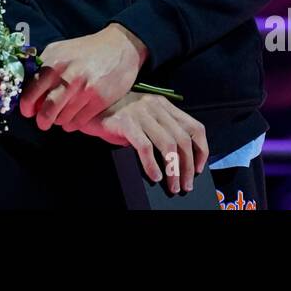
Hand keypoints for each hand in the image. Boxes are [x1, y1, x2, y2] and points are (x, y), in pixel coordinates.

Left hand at [20, 24, 145, 132]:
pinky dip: (73, 124)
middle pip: (46, 110)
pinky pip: (78, 122)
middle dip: (42, 120)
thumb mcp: (60, 50)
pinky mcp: (99, 99)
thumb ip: (43, 67)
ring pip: (62, 119)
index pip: (31, 92)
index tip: (28, 111)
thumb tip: (27, 89)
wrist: (120, 46)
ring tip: (61, 116)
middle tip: (43, 122)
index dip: (26, 106)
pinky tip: (74, 116)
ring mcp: (84, 89)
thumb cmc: (86, 50)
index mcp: (54, 62)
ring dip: (59, 121)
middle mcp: (67, 76)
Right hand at [82, 92, 209, 193]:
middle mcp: (155, 106)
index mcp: (164, 105)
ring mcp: (140, 112)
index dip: (201, 149)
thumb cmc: (117, 118)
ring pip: (168, 144)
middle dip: (188, 166)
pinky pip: (145, 146)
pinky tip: (154, 176)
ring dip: (174, 169)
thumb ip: (160, 130)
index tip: (200, 168)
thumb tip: (179, 162)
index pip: (194, 127)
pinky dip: (152, 164)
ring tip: (172, 186)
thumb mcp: (144, 119)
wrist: (88, 108)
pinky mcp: (125, 122)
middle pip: (182, 139)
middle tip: (186, 184)